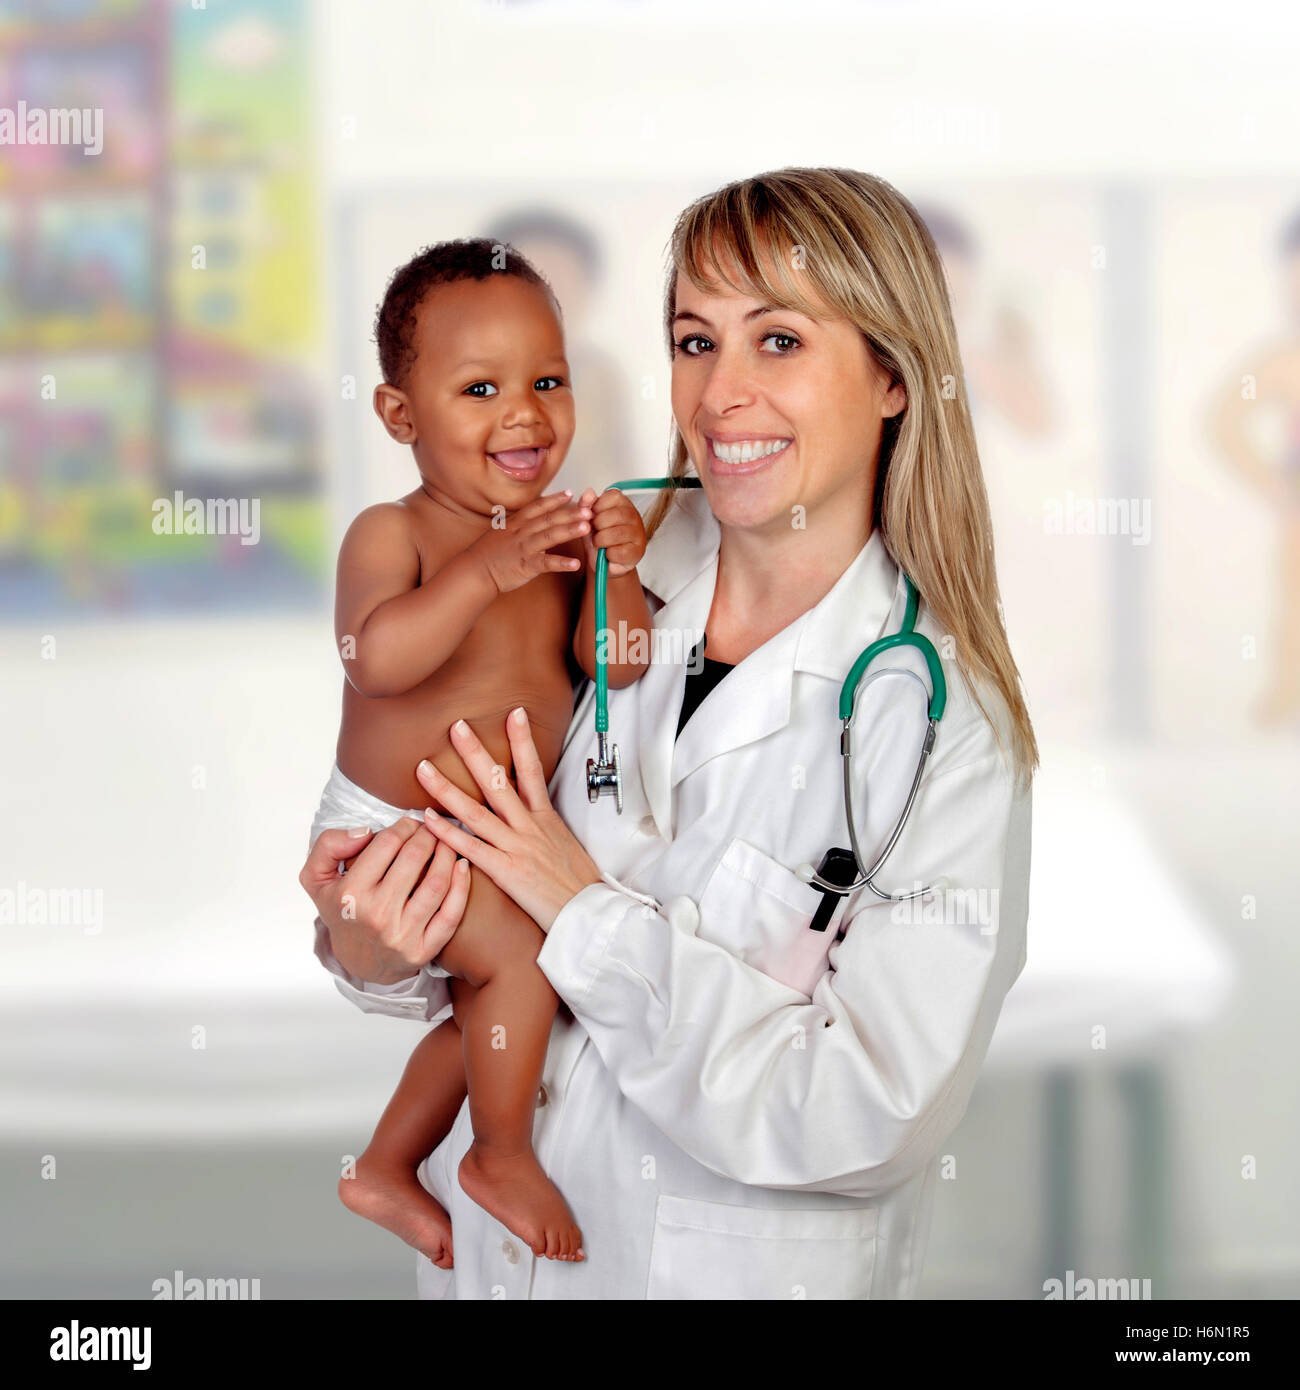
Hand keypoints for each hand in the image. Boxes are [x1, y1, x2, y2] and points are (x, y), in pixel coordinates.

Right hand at [299, 818, 470, 983]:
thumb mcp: (316, 878)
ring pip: (437, 882)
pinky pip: (451, 914)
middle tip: (433, 828)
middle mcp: (376, 915)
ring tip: (448, 842)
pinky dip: (462, 886)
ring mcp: (402, 935)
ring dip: (448, 853)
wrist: (358, 961)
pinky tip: (462, 865)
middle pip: (414, 858)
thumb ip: (328, 846)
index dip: (404, 826)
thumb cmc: (342, 909)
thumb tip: (365, 831)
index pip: (387, 843)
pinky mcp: (423, 951)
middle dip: (428, 834)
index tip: (410, 823)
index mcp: (350, 894)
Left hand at [415, 709, 603, 929]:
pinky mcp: (506, 870)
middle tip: (456, 727)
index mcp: (547, 818)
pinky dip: (447, 832)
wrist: (590, 911)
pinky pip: (470, 847)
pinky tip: (427, 818)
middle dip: (475, 752)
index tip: (514, 714)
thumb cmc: (579, 884)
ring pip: (476, 811)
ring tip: (423, 769)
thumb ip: (545, 827)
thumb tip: (534, 815)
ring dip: (446, 788)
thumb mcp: (567, 845)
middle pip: (499, 781)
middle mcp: (529, 826)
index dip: (523, 740)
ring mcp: (516, 847)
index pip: (533, 769)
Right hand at [471, 490, 590, 593]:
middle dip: (570, 513)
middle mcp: (522, 532)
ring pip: (550, 536)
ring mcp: (525, 547)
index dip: (555, 499)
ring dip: (569, 530)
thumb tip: (532, 520)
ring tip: (587, 527)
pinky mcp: (526, 565)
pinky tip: (576, 563)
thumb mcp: (502, 532)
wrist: (475, 571)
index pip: (538, 507)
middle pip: (549, 518)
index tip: (570, 493)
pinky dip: (561, 563)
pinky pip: (547, 563)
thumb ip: (519, 525)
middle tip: (589, 509)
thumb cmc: (488, 554)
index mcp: (517, 523)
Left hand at [577, 487, 646, 576]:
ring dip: (601, 540)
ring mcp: (638, 533)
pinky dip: (608, 554)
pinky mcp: (637, 552)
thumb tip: (589, 492)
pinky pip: (619, 551)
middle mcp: (634, 516)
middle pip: (615, 515)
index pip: (612, 496)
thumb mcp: (588, 519)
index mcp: (622, 503)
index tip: (592, 516)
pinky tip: (607, 553)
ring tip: (598, 543)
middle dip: (598, 525)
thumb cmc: (598, 537)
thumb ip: (586, 505)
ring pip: (617, 534)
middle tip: (594, 532)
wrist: (602, 561)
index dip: (597, 507)